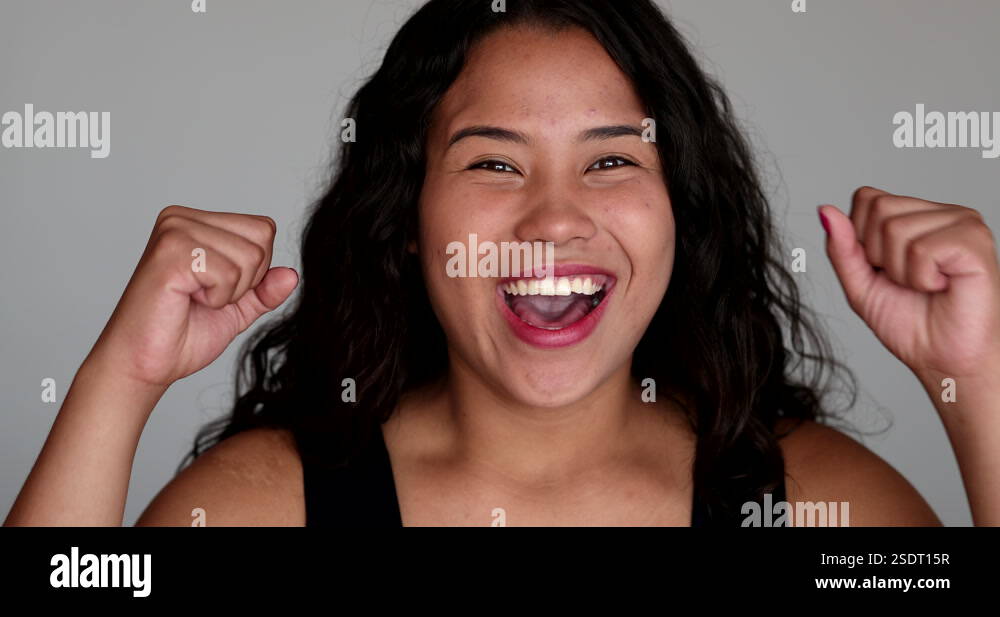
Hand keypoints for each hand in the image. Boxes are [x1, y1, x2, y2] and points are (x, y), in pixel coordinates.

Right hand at [89, 205, 297, 388]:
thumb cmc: (181, 335)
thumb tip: (292, 275)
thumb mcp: (237, 309)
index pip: (263, 229)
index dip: (254, 271)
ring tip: (194, 299)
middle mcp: (182, 218)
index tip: (216, 289)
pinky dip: (217, 297)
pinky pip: (228, 272)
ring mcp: (174, 231)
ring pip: (249, 256)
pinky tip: (187, 301)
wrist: (143, 364)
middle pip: (262, 238)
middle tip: (204, 297)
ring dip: (229, 292)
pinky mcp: (170, 253)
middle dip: (246, 281)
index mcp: (196, 222)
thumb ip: (264, 290)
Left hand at [821, 187, 999, 383]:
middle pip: (878, 209)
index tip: (884, 270)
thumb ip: (841, 247)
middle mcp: (940, 212)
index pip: (866, 198)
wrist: (944, 360)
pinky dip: (920, 278)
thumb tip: (824, 209)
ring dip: (901, 271)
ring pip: (896, 228)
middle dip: (879, 256)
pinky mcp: (974, 240)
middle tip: (908, 281)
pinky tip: (941, 286)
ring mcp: (962, 222)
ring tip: (926, 286)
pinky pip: (922, 248)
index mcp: (915, 215)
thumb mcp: (859, 284)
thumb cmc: (910, 324)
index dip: (860, 239)